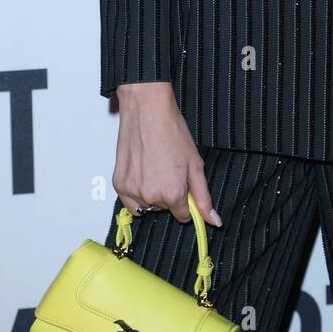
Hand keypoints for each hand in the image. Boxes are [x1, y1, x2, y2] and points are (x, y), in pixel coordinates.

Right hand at [112, 82, 222, 228]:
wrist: (147, 110)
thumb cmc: (171, 131)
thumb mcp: (196, 165)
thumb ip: (204, 196)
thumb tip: (213, 221)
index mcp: (173, 193)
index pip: (183, 216)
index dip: (186, 200)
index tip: (183, 186)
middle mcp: (151, 196)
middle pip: (164, 209)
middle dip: (168, 194)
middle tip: (168, 168)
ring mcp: (132, 191)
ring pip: (147, 206)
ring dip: (151, 194)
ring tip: (154, 168)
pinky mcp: (119, 184)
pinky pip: (130, 202)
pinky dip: (136, 192)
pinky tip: (142, 171)